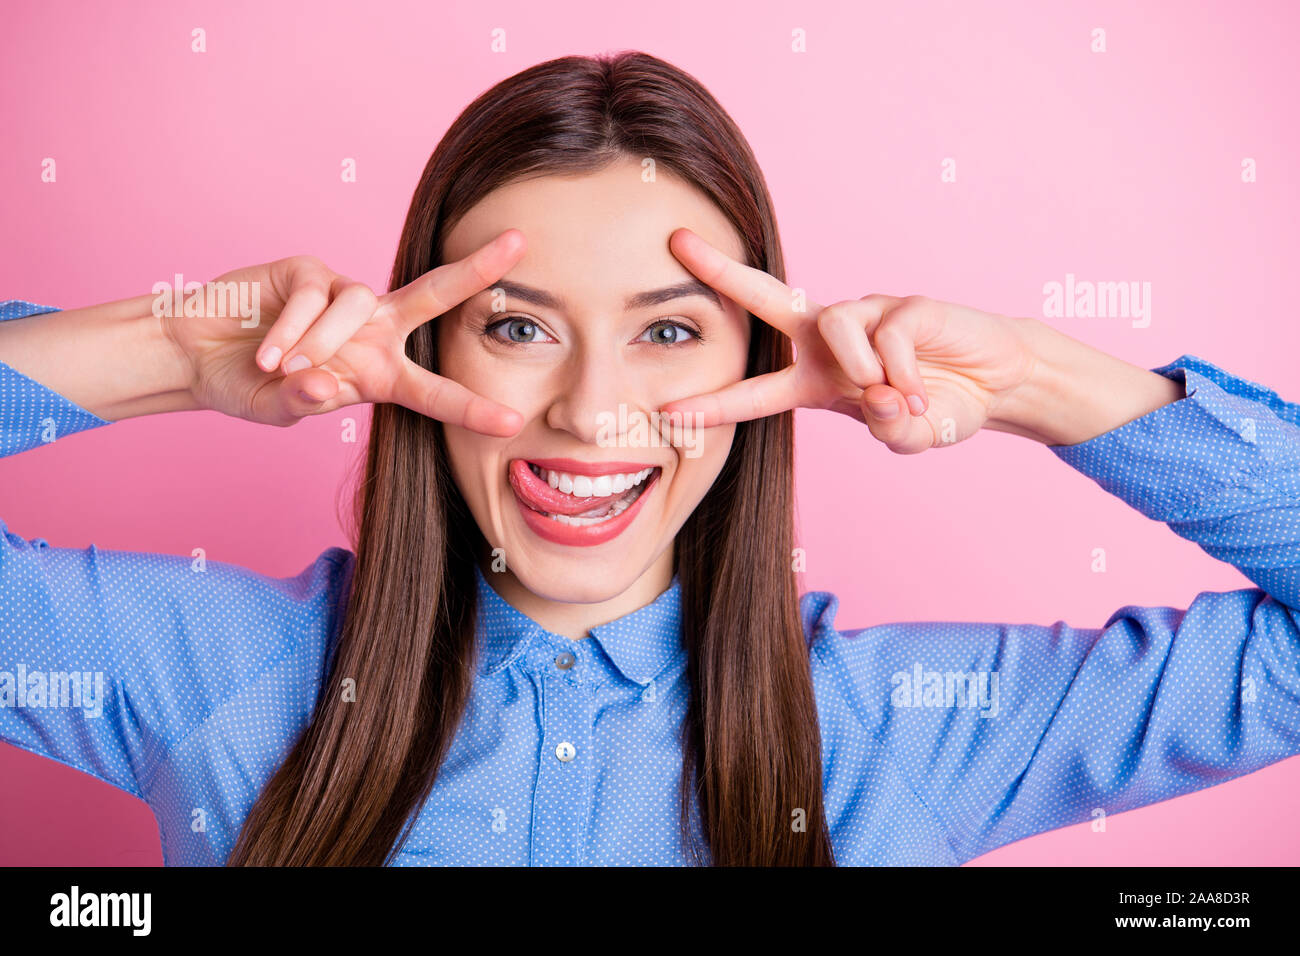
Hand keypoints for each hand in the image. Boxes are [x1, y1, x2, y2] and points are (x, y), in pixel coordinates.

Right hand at [161, 231, 527, 434]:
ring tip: (283, 367)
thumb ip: (304, 404)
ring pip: (358, 304)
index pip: (434, 392)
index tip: (512, 423)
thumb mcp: (278, 410)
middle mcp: (372, 330)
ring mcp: (340, 297)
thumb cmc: (246, 386)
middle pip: (434, 296)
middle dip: (475, 270)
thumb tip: (327, 388)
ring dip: (322, 341)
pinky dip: (292, 326)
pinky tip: (266, 352)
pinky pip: (315, 293)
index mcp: (379, 373)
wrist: (194, 354)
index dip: (471, 408)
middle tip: (520, 244)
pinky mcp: (307, 271)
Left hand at [661, 228, 1039, 452]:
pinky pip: (889, 335)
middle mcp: (831, 341)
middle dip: (723, 273)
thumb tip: (878, 397)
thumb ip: (889, 430)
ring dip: (860, 368)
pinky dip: (902, 371)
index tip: (668, 414)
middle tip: (679, 245)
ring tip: (895, 399)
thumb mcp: (909, 437)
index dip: (715, 405)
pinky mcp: (905, 305)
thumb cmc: (941, 405)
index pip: (757, 392)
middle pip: (767, 299)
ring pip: (835, 326)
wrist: (997, 382)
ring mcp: (868, 316)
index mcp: (817, 380)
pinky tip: (921, 392)